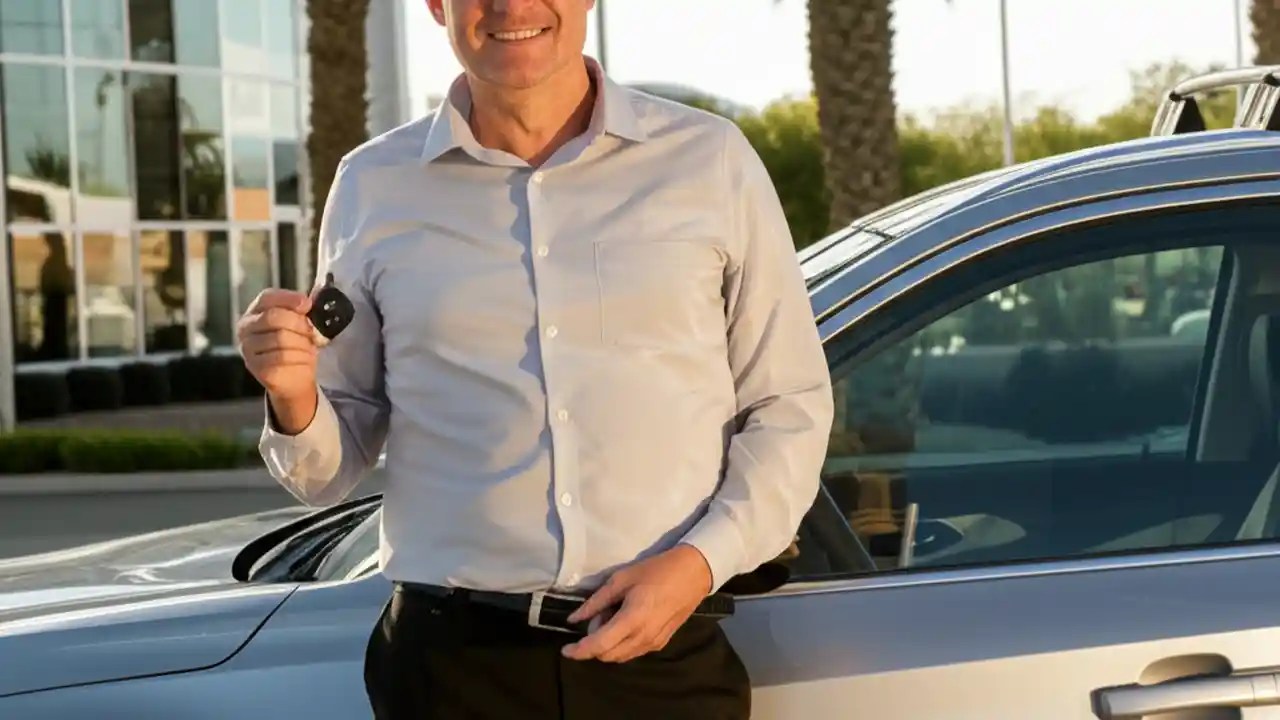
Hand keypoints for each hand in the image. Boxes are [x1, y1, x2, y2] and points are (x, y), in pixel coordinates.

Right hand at [237, 288, 318, 429]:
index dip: (289, 298)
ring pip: (280, 339)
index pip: (267, 297)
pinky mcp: (256, 367)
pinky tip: (303, 360)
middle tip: (311, 332)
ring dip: (302, 344)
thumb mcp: (302, 323)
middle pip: (274, 317)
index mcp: (255, 311)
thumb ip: (304, 309)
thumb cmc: (297, 345)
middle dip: (299, 324)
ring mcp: (248, 348)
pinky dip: (299, 358)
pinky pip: (281, 358)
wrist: (294, 378)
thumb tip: (316, 295)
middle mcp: (246, 328)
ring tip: (307, 348)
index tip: (307, 304)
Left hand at [560, 544, 712, 662]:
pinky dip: (621, 644)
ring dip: (608, 644)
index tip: (565, 650)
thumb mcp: (621, 579)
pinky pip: (633, 652)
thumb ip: (596, 601)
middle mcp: (643, 638)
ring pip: (620, 657)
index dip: (579, 651)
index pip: (599, 646)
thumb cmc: (656, 571)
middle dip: (594, 642)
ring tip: (613, 616)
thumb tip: (574, 618)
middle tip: (599, 615)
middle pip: (607, 655)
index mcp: (632, 620)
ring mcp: (653, 643)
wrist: (693, 574)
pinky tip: (625, 622)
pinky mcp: (661, 643)